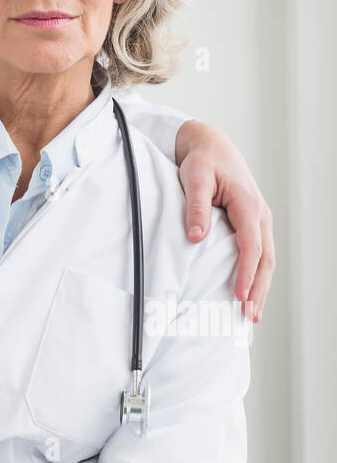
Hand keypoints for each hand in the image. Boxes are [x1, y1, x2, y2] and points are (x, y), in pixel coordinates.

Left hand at [175, 121, 274, 322]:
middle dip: (258, 289)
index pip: (251, 245)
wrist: (212, 146)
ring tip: (251, 314)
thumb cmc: (203, 161)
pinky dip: (257, 275)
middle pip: (264, 258)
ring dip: (260, 287)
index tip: (238, 295)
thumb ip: (196, 207)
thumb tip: (196, 236)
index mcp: (248, 204)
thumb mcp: (195, 179)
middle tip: (249, 316)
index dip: (246, 273)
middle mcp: (260, 214)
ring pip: (266, 259)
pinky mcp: (253, 224)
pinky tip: (249, 293)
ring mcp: (260, 220)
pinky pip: (259, 254)